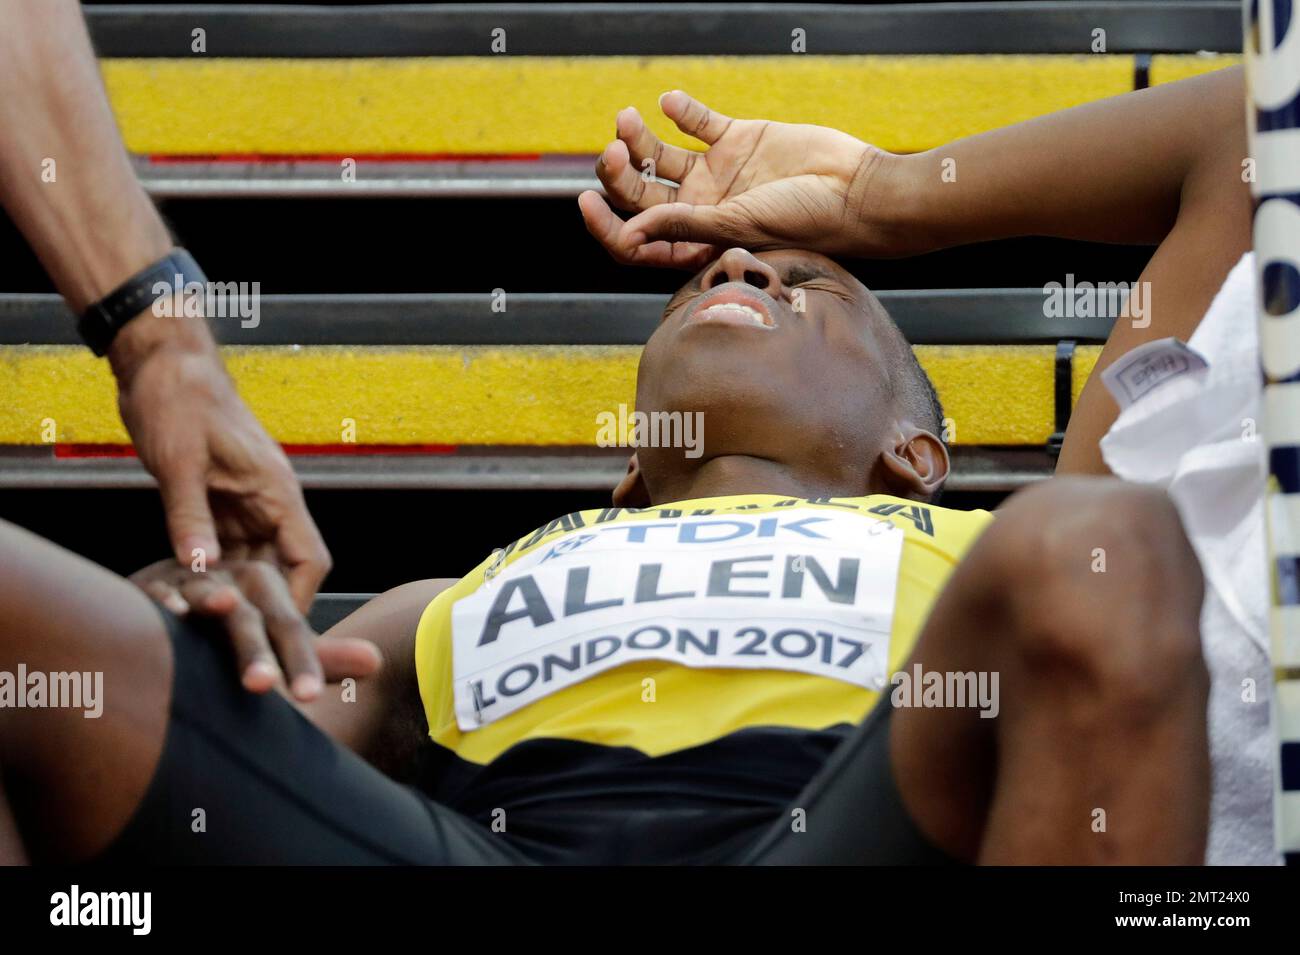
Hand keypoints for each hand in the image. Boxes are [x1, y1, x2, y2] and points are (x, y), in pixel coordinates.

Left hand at [110, 316, 330, 612]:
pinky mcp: (217, 504)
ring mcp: (243, 505)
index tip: (279, 635)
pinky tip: (190, 599)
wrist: (163, 364)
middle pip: (283, 570)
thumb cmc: (179, 401)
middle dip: (269, 609)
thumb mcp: (181, 462)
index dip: (300, 598)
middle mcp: (267, 503)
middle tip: (247, 649)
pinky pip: (221, 550)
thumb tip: (198, 567)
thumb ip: (190, 516)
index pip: (309, 558)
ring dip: (236, 595)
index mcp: (277, 492)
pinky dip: (209, 574)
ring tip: (216, 634)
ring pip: (251, 565)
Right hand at [130, 558, 379, 701]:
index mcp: (266, 594)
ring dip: (214, 604)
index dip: (302, 661)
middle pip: (252, 617)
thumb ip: (318, 657)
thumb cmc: (229, 629)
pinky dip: (163, 603)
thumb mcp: (274, 641)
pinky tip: (170, 614)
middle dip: (257, 649)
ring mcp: (190, 585)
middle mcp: (232, 583)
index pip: (291, 630)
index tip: (309, 699)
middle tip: (265, 687)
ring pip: (206, 597)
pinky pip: (155, 595)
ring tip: (227, 607)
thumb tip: (377, 662)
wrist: (167, 597)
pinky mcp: (148, 588)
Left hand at [579, 90, 905, 270]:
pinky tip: (669, 104)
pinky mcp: (741, 139)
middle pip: (641, 194)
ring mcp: (720, 174)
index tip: (587, 200)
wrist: (859, 190)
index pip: (637, 241)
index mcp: (697, 243)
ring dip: (637, 139)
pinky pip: (699, 122)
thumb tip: (630, 233)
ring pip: (661, 156)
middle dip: (618, 174)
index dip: (607, 226)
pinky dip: (681, 110)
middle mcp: (703, 210)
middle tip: (613, 150)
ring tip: (628, 120)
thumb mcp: (739, 225)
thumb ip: (685, 224)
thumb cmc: (808, 223)